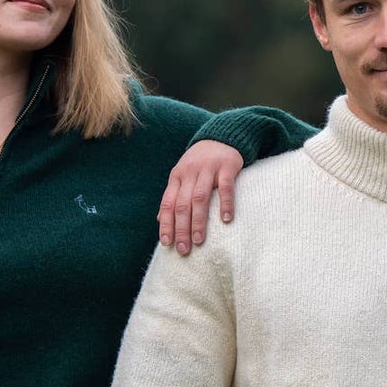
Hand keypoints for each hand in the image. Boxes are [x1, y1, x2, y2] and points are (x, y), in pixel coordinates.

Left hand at [159, 140, 243, 254]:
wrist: (221, 136)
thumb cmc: (200, 162)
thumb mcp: (182, 175)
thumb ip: (173, 195)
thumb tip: (159, 219)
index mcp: (177, 177)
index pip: (168, 203)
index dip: (166, 224)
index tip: (167, 243)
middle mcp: (190, 173)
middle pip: (182, 204)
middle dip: (181, 228)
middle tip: (183, 249)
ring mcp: (208, 169)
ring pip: (200, 198)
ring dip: (199, 221)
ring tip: (199, 240)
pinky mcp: (227, 167)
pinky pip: (226, 187)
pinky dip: (226, 204)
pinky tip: (226, 220)